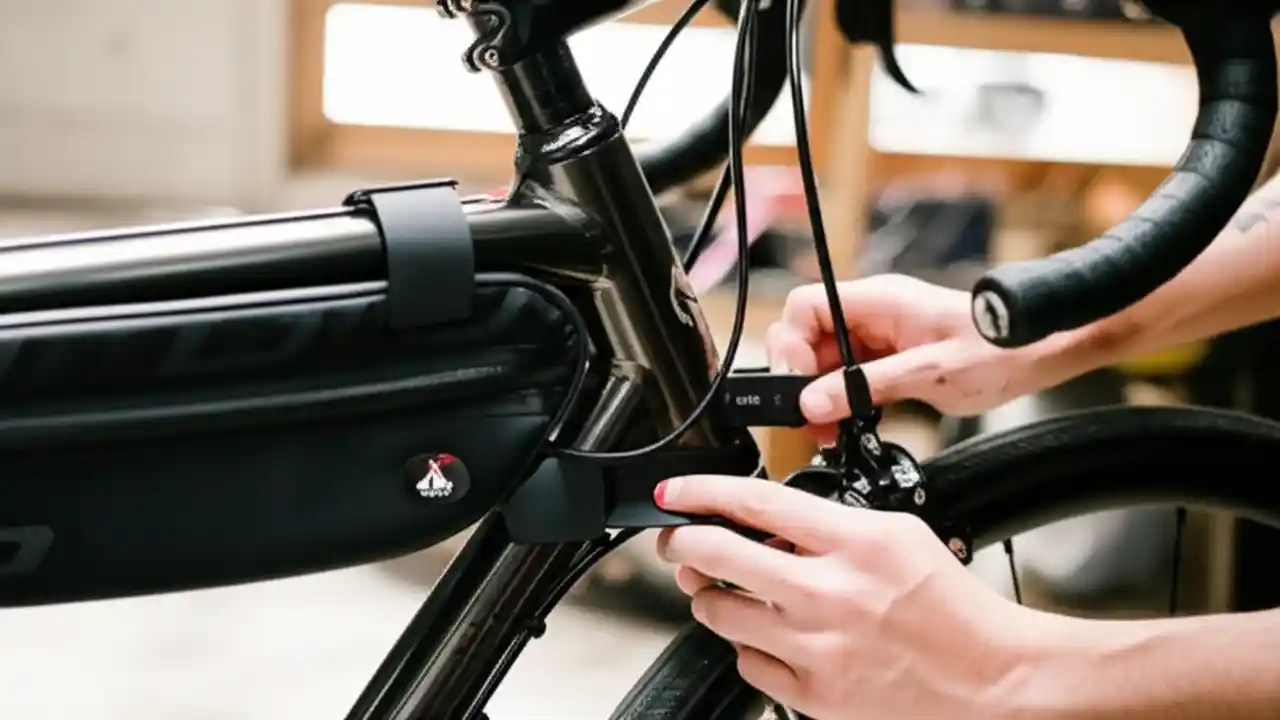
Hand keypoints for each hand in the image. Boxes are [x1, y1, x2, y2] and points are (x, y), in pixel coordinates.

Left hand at [655, 475, 1067, 719]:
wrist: (990, 677)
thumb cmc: (949, 605)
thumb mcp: (896, 533)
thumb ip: (827, 523)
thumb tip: (760, 526)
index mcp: (855, 543)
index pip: (754, 503)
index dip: (699, 492)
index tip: (674, 493)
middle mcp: (829, 594)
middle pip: (715, 555)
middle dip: (682, 542)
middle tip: (679, 540)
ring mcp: (817, 650)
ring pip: (717, 612)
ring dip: (711, 595)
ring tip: (728, 589)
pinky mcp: (814, 696)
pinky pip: (746, 663)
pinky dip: (749, 645)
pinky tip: (772, 634)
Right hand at [765, 275, 1050, 441]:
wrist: (1043, 351)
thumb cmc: (1001, 351)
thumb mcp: (930, 374)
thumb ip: (867, 387)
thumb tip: (813, 401)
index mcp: (880, 301)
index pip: (806, 306)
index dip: (792, 343)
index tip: (800, 384)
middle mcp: (874, 313)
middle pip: (809, 336)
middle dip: (802, 378)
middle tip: (811, 417)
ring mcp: (881, 333)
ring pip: (826, 360)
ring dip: (821, 395)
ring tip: (829, 429)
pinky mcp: (891, 355)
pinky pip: (850, 374)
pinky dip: (843, 399)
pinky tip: (849, 423)